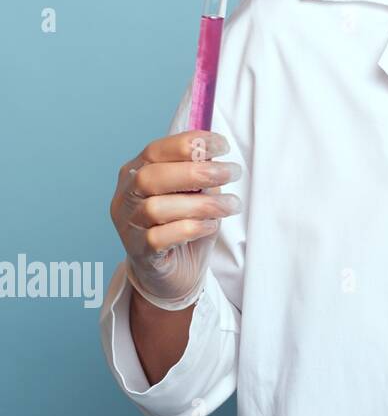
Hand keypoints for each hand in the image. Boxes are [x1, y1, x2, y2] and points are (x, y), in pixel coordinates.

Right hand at [109, 130, 242, 309]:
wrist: (175, 272)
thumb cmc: (184, 223)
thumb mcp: (196, 192)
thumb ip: (200, 172)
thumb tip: (215, 154)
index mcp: (136, 172)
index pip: (156, 150)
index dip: (189, 144)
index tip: (223, 146)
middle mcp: (126, 196)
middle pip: (150, 177)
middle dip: (197, 171)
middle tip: (233, 172)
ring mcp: (128, 225)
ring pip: (156, 208)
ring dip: (201, 204)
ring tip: (230, 205)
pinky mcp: (139, 252)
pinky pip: (159, 238)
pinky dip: (190, 229)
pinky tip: (210, 226)